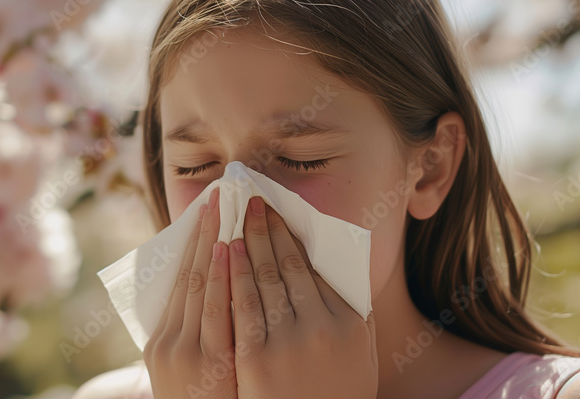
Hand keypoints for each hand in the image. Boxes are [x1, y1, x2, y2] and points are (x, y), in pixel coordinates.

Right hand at [144, 186, 236, 398]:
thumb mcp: (192, 375)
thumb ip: (199, 337)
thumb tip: (223, 292)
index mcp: (161, 341)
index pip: (178, 280)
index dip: (192, 243)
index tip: (206, 211)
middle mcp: (168, 341)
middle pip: (185, 274)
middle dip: (201, 233)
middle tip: (215, 196)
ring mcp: (184, 351)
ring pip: (197, 284)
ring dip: (210, 243)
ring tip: (222, 210)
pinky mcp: (204, 362)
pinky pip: (214, 309)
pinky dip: (219, 276)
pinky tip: (226, 249)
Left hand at [228, 196, 378, 398]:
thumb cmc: (331, 396)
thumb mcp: (356, 358)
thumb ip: (351, 317)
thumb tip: (338, 274)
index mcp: (349, 323)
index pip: (315, 269)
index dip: (293, 238)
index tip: (280, 215)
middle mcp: (323, 327)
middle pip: (288, 266)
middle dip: (268, 229)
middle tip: (254, 201)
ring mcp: (289, 342)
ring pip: (263, 278)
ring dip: (247, 241)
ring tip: (236, 216)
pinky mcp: (257, 358)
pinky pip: (241, 305)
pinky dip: (232, 273)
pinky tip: (223, 250)